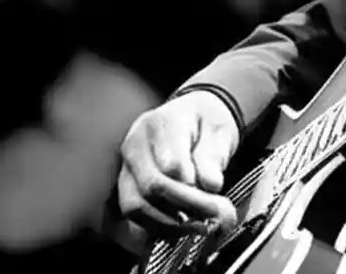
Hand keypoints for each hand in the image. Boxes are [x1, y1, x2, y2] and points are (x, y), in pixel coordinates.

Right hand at [108, 91, 239, 252]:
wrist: (194, 118)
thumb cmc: (206, 123)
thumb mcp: (219, 132)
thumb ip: (213, 157)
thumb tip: (210, 185)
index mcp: (161, 124)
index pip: (170, 164)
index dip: (191, 186)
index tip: (214, 194)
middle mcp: (136, 144)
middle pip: (151, 186)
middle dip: (185, 206)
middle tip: (214, 215)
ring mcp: (127, 166)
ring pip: (136, 205)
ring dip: (170, 221)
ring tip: (201, 225)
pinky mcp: (126, 186)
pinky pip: (135, 214)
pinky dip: (159, 226)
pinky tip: (184, 227)